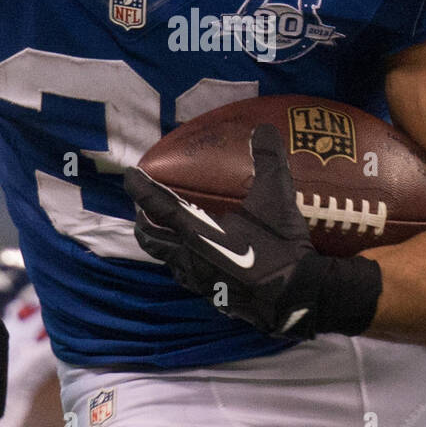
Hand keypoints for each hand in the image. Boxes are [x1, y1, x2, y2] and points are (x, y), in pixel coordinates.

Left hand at [124, 124, 381, 339]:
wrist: (296, 297)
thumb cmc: (279, 247)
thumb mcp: (276, 198)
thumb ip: (268, 161)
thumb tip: (263, 128)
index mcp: (196, 232)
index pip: (158, 205)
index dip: (140, 188)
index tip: (129, 175)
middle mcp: (189, 258)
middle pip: (151, 240)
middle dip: (143, 222)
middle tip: (145, 209)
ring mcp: (200, 282)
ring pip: (169, 262)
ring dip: (164, 245)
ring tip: (171, 232)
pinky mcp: (215, 298)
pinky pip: (190, 278)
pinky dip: (187, 264)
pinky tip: (203, 260)